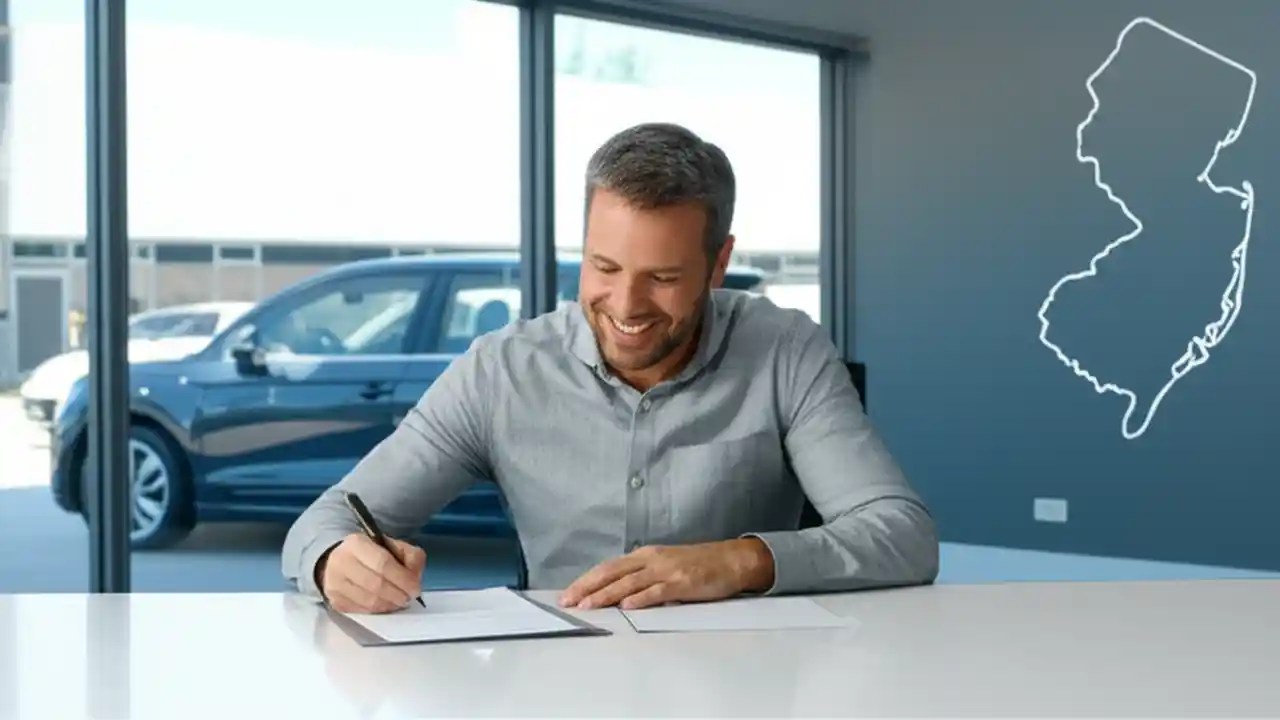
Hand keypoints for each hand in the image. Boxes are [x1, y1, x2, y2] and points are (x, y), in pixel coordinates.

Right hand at [320, 533, 425, 612]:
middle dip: (397, 594)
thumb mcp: (392, 545)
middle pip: (376, 584)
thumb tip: (415, 577)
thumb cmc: (370, 553)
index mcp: (356, 543)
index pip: (383, 563)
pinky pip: (362, 610)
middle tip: (409, 598)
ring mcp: (334, 584)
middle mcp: (341, 562)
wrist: (338, 562)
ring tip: (400, 602)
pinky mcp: (335, 601)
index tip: (415, 588)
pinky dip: (378, 610)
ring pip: (369, 601)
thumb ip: (410, 556)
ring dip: (390, 604)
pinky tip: (386, 605)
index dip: (402, 578)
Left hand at [558, 538, 774, 609]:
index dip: (586, 580)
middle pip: (612, 572)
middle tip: (567, 601)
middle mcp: (651, 560)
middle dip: (587, 587)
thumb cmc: (698, 565)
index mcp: (645, 555)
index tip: (568, 594)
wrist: (731, 560)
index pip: (608, 567)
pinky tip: (627, 606)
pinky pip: (657, 591)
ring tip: (588, 606)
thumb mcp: (665, 566)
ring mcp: (666, 570)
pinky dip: (640, 598)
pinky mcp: (682, 582)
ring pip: (629, 583)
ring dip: (606, 595)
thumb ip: (643, 577)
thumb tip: (617, 594)